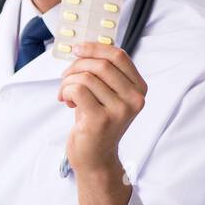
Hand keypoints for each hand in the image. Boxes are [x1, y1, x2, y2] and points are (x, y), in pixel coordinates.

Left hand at [57, 42, 146, 174]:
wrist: (95, 156)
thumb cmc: (97, 121)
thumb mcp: (106, 94)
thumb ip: (102, 73)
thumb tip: (83, 47)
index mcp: (139, 88)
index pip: (119, 56)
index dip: (95, 48)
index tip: (76, 49)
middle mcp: (134, 99)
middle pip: (100, 64)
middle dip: (76, 66)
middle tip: (65, 77)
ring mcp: (119, 110)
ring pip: (86, 77)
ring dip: (67, 82)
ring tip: (66, 94)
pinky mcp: (101, 119)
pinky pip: (77, 90)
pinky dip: (66, 91)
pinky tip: (66, 101)